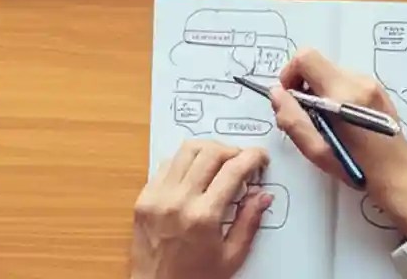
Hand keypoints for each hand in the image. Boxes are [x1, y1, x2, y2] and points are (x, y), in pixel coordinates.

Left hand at [131, 140, 271, 278]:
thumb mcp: (231, 257)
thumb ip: (249, 222)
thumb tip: (263, 194)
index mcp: (203, 217)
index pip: (233, 170)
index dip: (252, 157)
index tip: (260, 157)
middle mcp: (178, 201)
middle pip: (210, 152)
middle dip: (232, 150)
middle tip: (242, 161)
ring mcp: (157, 197)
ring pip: (185, 150)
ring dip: (207, 150)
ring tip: (220, 162)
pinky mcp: (143, 198)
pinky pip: (165, 165)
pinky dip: (184, 162)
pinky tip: (195, 174)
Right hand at [270, 48, 406, 235]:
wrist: (399, 176)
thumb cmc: (358, 169)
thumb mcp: (317, 151)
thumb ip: (292, 120)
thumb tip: (276, 94)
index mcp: (343, 94)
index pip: (306, 58)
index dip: (290, 74)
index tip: (290, 99)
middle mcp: (360, 81)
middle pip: (318, 65)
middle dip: (304, 86)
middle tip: (305, 116)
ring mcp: (372, 83)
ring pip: (331, 73)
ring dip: (320, 91)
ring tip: (326, 123)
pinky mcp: (378, 89)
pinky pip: (346, 81)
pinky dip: (335, 94)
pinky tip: (341, 120)